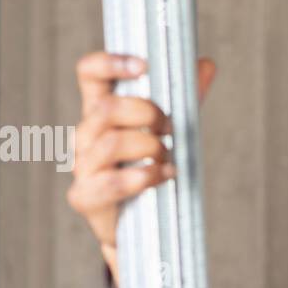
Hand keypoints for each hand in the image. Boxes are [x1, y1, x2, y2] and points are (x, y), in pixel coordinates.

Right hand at [67, 51, 216, 274]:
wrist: (143, 225)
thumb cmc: (150, 167)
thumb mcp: (170, 129)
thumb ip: (185, 97)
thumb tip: (205, 63)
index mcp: (101, 110)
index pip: (89, 74)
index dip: (109, 63)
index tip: (144, 65)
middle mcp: (85, 135)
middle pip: (105, 109)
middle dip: (147, 114)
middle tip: (170, 128)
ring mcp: (82, 166)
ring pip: (111, 144)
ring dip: (149, 148)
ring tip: (168, 158)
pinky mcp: (84, 197)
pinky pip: (110, 183)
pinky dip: (143, 177)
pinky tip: (164, 176)